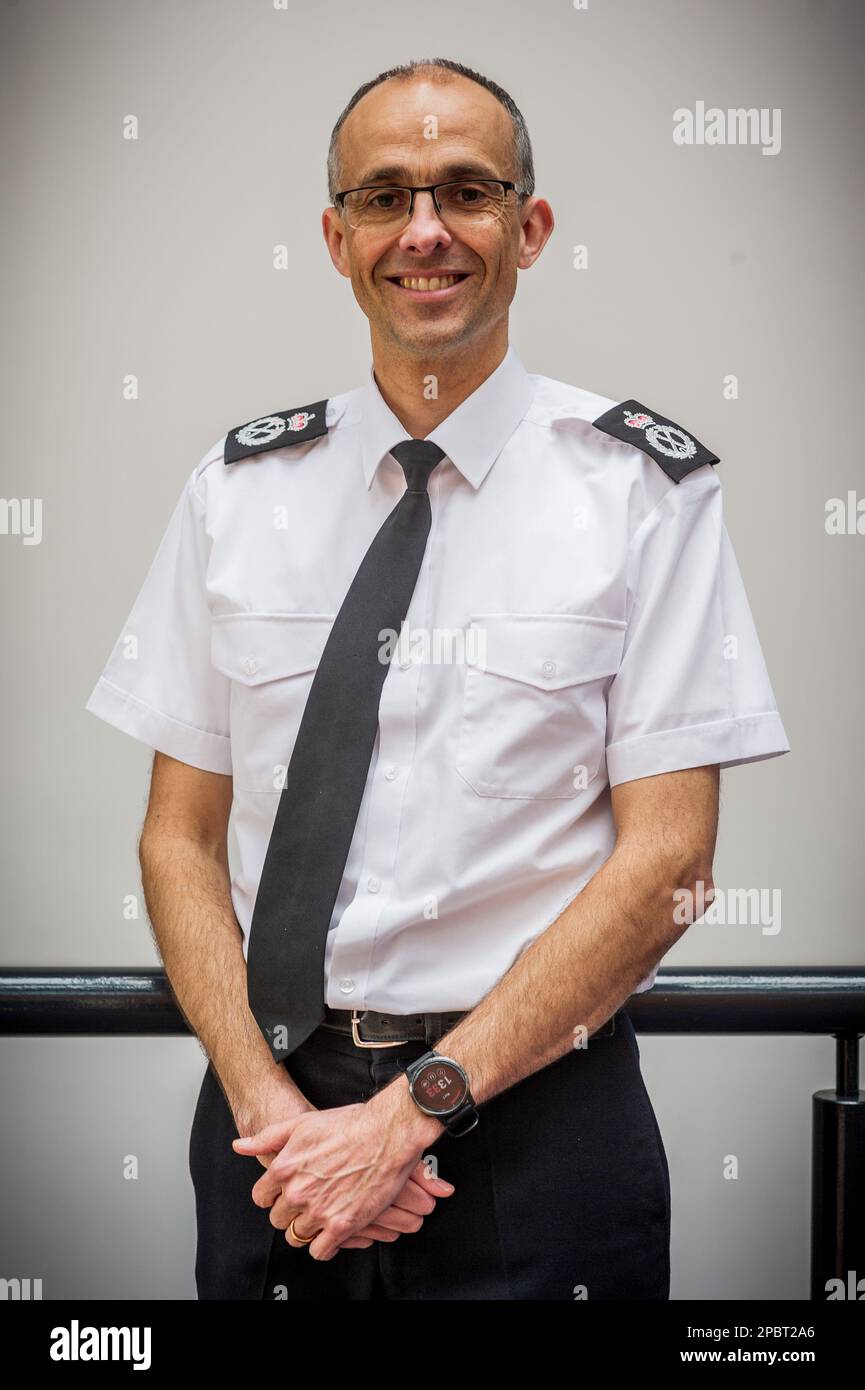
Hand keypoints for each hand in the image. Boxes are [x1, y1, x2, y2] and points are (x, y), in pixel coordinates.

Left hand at [232, 1097, 446, 1259]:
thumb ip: (268, 1137)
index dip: (273, 1195)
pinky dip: (324, 1245)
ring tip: (322, 1214)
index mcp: (284, 1168)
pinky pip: (319, 1251)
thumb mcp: (303, 1122)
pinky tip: (332, 1230)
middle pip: (278, 1219)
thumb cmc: (349, 1124)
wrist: (388, 1133)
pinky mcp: (342, 1226)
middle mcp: (298, 1192)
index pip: (261, 1197)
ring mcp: (319, 1211)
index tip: (286, 1193)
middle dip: (291, 1212)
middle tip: (309, 1201)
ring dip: (307, 1228)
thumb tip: (239, 1145)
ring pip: (297, 1236)